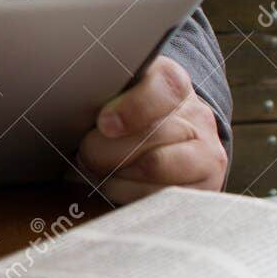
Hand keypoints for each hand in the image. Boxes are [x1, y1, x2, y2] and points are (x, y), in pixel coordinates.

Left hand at [73, 56, 227, 204]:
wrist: (165, 140)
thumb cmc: (122, 114)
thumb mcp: (113, 92)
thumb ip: (98, 91)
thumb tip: (69, 95)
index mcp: (170, 81)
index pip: (166, 87)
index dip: (134, 108)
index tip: (104, 124)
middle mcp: (196, 116)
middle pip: (150, 135)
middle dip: (104, 149)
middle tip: (84, 152)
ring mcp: (206, 153)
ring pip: (154, 167)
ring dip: (114, 173)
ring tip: (99, 169)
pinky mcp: (206, 187)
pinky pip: (160, 196)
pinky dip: (128, 194)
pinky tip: (117, 185)